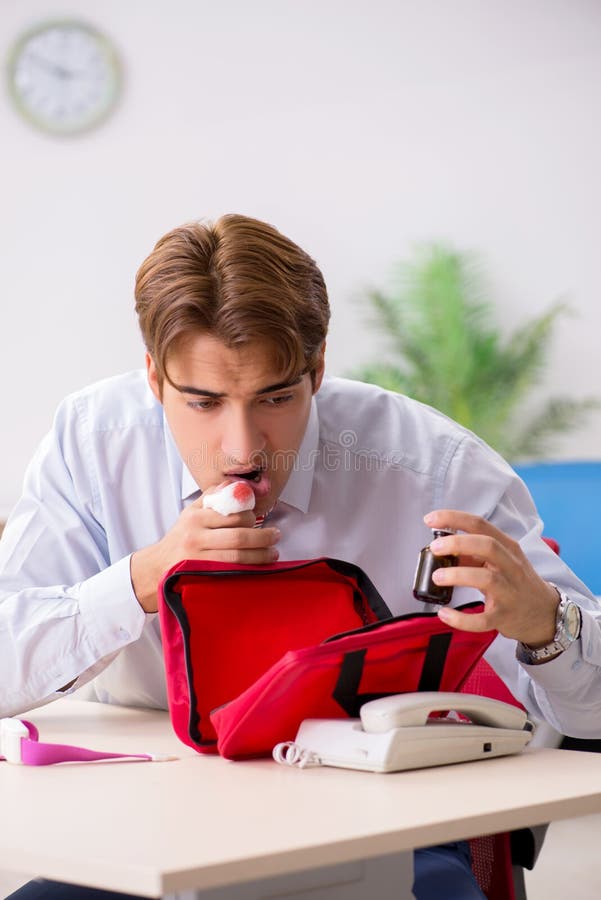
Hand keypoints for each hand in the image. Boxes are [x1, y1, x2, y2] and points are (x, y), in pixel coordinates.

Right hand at [130, 497, 279, 612]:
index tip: (259, 518)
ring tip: (273, 553)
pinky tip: (260, 567)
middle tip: (275, 535)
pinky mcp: (201, 576)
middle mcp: (196, 538)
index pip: (231, 515)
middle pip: (237, 536)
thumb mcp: (191, 512)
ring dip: (260, 555)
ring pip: (236, 557)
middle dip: (261, 537)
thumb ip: (212, 497)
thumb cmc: (180, 537)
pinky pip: (231, 572)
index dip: (250, 517)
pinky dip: (248, 570)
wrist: (158, 565)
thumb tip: (234, 485)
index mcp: (195, 518)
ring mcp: (198, 559)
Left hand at [423, 510, 559, 646]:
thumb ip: (472, 554)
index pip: (480, 524)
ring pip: (486, 579)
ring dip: (458, 575)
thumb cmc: (515, 582)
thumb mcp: (499, 561)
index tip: (430, 519)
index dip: (454, 519)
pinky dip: (461, 618)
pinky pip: (483, 620)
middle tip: (434, 548)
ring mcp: (510, 592)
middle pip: (488, 546)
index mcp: (507, 547)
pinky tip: (444, 614)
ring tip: (437, 577)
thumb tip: (441, 548)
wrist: (544, 614)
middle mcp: (512, 566)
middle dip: (458, 543)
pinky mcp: (504, 617)